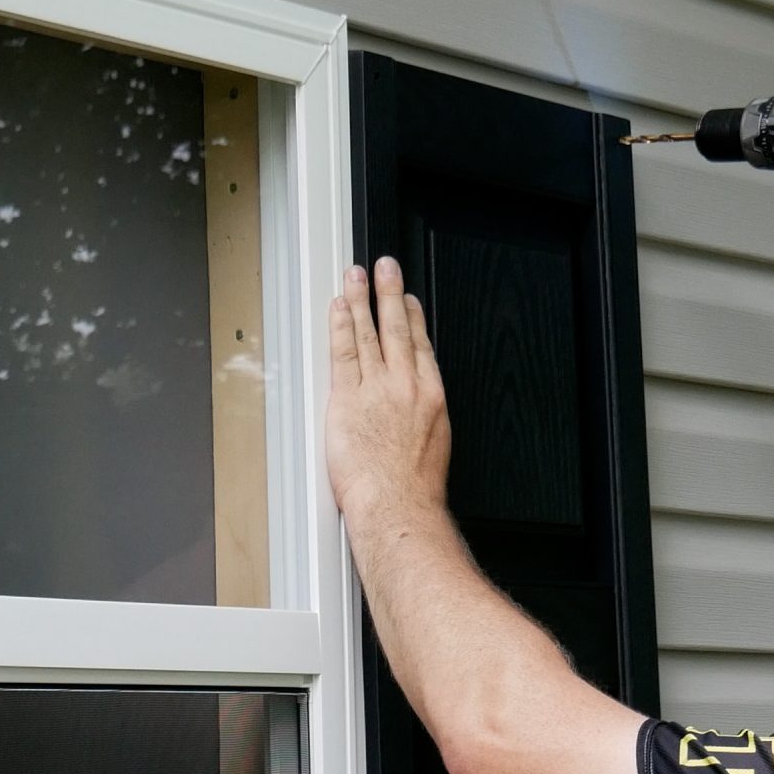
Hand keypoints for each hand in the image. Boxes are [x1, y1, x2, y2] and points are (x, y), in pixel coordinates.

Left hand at [326, 256, 451, 517]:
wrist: (399, 505)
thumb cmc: (414, 490)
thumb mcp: (434, 450)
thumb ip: (422, 424)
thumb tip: (414, 423)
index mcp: (431, 400)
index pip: (421, 348)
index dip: (413, 320)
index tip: (408, 302)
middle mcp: (406, 387)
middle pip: (397, 329)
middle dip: (390, 294)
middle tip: (385, 268)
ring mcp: (377, 390)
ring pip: (369, 334)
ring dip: (362, 299)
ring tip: (356, 276)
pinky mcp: (348, 399)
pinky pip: (344, 352)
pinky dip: (342, 326)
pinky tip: (339, 308)